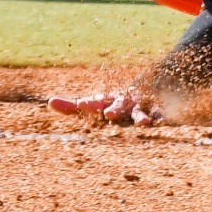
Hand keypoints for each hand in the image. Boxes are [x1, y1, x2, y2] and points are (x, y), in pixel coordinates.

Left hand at [48, 86, 162, 124]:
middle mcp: (123, 102)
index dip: (89, 104)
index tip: (81, 105)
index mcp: (107, 101)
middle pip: (118, 105)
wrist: (146, 87)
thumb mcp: (95, 103)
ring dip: (141, 117)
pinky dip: (161, 117)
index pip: (96, 102)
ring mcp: (140, 107)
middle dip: (114, 109)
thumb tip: (50, 102)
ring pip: (139, 112)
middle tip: (108, 113)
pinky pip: (158, 114)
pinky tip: (162, 122)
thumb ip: (72, 106)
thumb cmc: (114, 102)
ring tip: (143, 124)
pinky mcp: (155, 111)